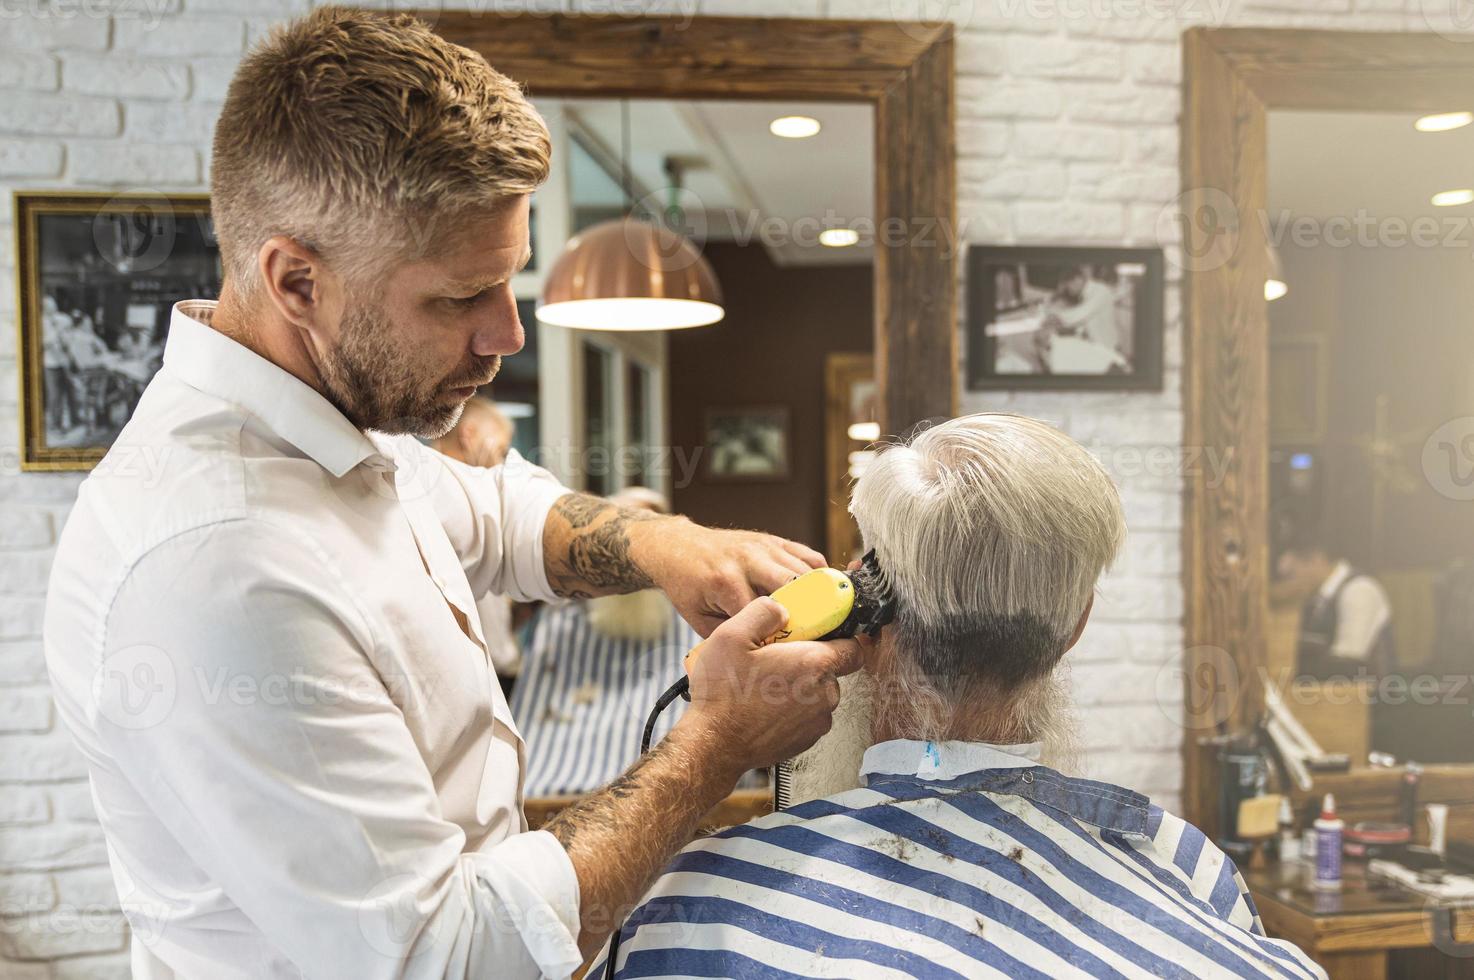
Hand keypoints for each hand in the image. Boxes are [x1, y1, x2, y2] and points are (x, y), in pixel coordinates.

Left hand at [631, 518, 824, 636]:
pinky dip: (820, 576)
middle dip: (809, 614)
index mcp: (725, 582)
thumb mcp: (700, 618)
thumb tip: (766, 654)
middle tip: (822, 637)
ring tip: (828, 621)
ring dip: (820, 597)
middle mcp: (748, 560)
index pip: (764, 615)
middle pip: (793, 589)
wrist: (679, 548)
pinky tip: (822, 595)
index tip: (796, 654)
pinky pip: (809, 556)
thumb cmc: (689, 586)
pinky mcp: (775, 540)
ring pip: (807, 572)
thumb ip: (731, 636)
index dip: (782, 636)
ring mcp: (764, 547)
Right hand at [676, 597, 862, 777]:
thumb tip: (782, 609)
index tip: (817, 634)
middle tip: (775, 658)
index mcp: (813, 664)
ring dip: (799, 686)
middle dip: (807, 661)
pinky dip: (792, 709)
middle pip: (831, 669)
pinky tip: (764, 705)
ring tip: (764, 685)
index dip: (838, 637)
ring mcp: (817, 722)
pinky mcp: (806, 741)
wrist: (713, 745)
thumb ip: (764, 611)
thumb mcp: (732, 635)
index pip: (853, 647)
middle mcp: (824, 695)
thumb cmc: (722, 695)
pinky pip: (807, 715)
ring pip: (818, 693)